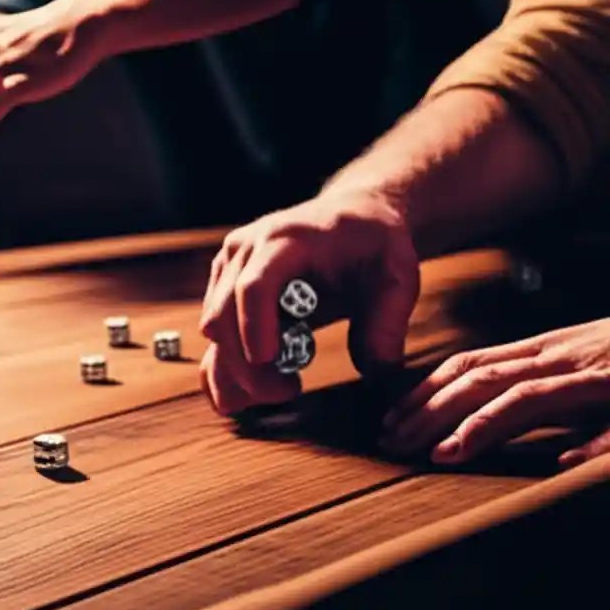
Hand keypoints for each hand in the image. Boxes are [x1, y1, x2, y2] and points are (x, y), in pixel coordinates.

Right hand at [199, 192, 419, 414]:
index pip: (255, 285)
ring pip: (213, 333)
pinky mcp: (222, 290)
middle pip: (224, 316)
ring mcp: (227, 269)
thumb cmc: (373, 245)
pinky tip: (253, 393)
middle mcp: (244, 251)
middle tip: (290, 391)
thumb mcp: (396, 277)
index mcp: (286, 240)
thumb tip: (374, 372)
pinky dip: (224, 371)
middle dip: (248, 366)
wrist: (349, 216)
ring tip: (285, 388)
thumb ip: (387, 323)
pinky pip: (212, 338)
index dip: (254, 326)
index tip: (268, 363)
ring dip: (238, 373)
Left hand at [380, 319, 609, 466]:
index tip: (391, 418)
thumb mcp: (581, 368)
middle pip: (482, 379)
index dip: (425, 390)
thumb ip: (540, 390)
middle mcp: (566, 356)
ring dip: (482, 425)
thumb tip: (487, 420)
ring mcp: (602, 374)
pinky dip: (592, 445)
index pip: (471, 365)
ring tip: (445, 453)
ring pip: (529, 396)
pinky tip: (565, 466)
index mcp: (549, 351)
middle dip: (430, 410)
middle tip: (393, 442)